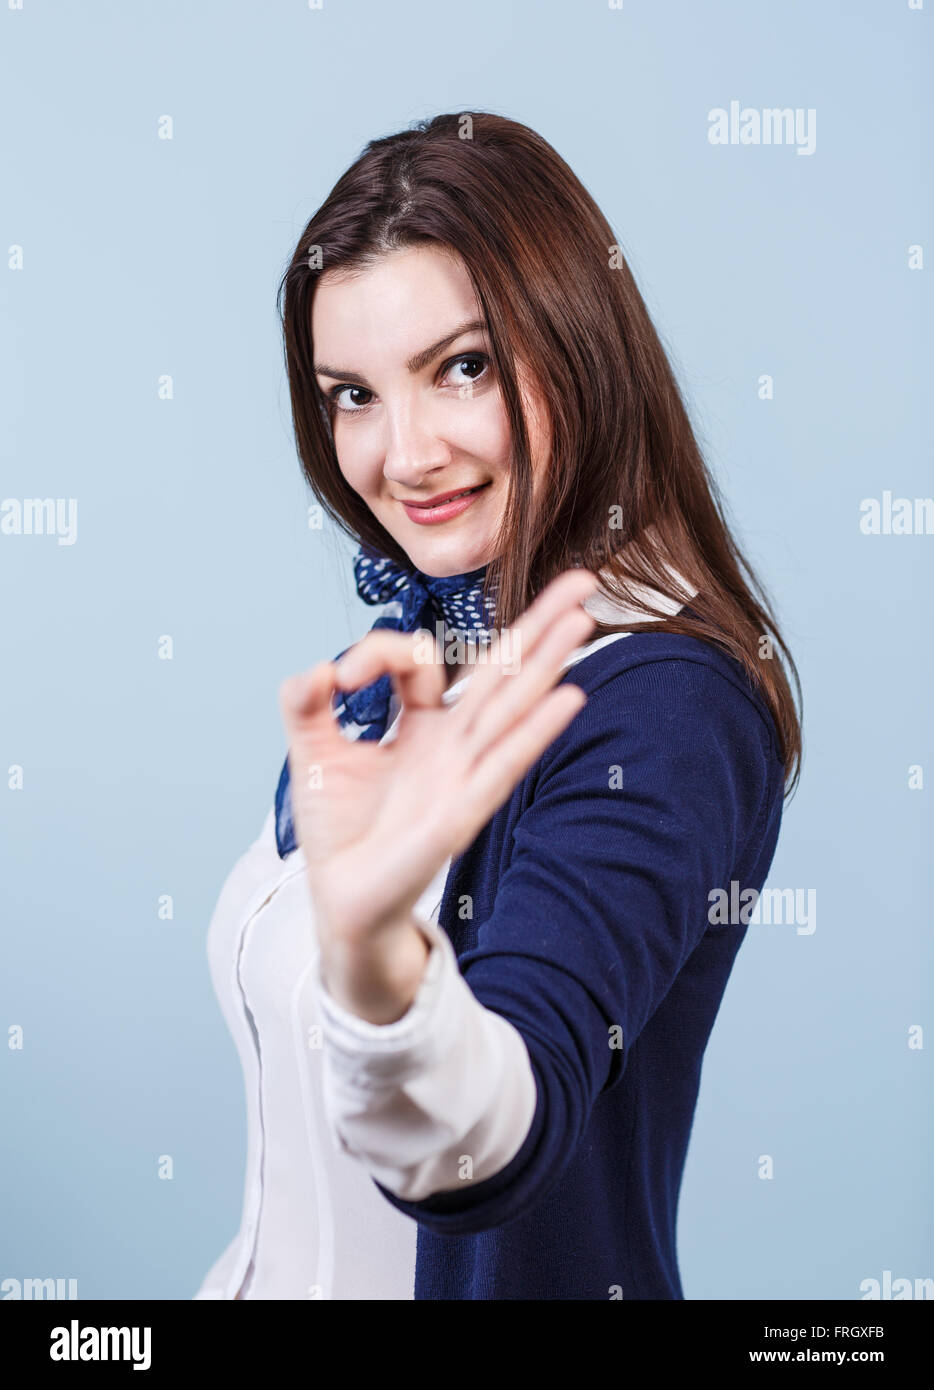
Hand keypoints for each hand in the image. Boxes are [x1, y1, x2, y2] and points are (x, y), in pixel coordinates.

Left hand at [278, 567, 598, 1017]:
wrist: (341, 900)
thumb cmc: (339, 830)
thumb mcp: (310, 751)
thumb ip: (305, 701)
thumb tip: (319, 667)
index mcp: (421, 726)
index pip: (426, 661)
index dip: (386, 650)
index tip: (340, 677)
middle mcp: (452, 744)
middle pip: (504, 672)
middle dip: (541, 624)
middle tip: (583, 579)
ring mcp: (463, 774)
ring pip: (513, 705)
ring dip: (549, 661)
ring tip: (584, 619)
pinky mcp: (462, 811)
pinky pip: (505, 762)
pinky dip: (537, 730)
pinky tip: (570, 695)